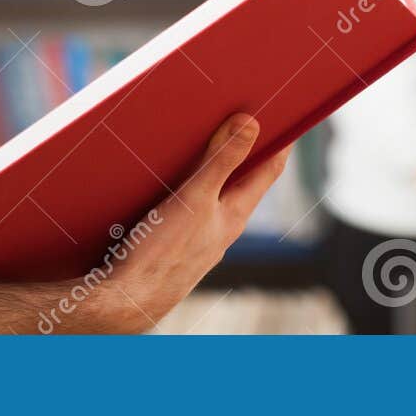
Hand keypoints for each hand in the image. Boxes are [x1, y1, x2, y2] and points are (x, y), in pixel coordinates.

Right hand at [97, 113, 289, 331]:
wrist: (126, 302)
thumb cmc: (161, 255)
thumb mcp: (193, 199)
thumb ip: (221, 162)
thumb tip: (250, 124)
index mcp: (235, 214)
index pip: (269, 169)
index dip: (281, 140)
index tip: (289, 113)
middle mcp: (223, 227)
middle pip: (243, 179)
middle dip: (245, 148)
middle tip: (244, 115)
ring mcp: (200, 237)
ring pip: (215, 193)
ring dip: (215, 166)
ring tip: (207, 138)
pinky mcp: (177, 244)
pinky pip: (192, 206)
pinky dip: (192, 185)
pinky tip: (172, 179)